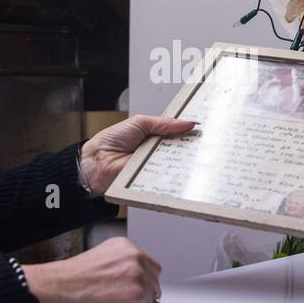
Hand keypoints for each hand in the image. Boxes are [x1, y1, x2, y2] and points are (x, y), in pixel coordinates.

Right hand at [23, 237, 162, 302]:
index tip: (126, 291)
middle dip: (140, 296)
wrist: (53, 292)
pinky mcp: (137, 301)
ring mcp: (139, 280)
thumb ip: (118, 267)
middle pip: (154, 285)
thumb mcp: (98, 261)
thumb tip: (129, 283)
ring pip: (151, 302)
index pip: (149, 267)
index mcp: (125, 247)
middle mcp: (135, 259)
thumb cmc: (66, 281)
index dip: (138, 283)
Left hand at [79, 115, 197, 194]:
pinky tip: (183, 168)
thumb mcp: (140, 123)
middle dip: (191, 146)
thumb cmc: (112, 140)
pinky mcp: (153, 179)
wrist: (98, 161)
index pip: (176, 134)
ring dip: (184, 160)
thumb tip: (188, 123)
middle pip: (180, 149)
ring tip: (199, 153)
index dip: (188, 131)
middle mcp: (157, 152)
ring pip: (175, 163)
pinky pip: (167, 176)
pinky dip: (174, 173)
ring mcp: (156, 166)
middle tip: (206, 141)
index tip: (203, 128)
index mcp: (155, 136)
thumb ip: (164, 123)